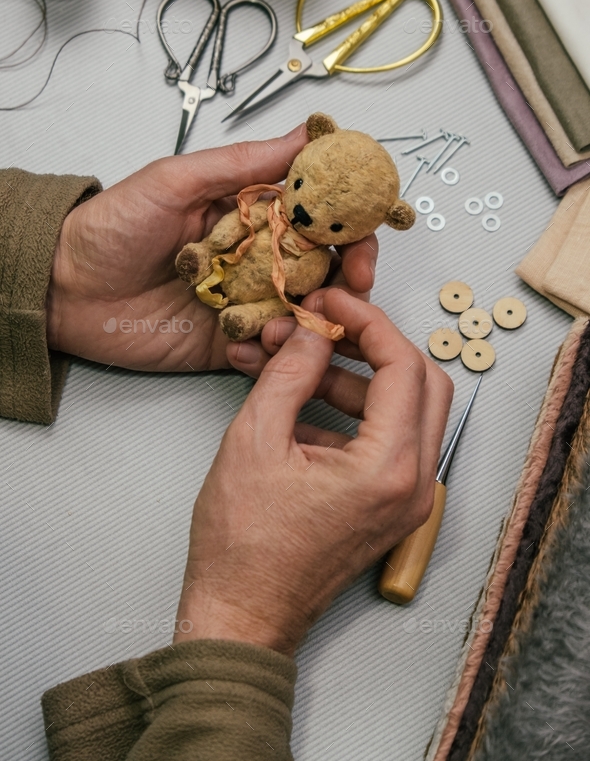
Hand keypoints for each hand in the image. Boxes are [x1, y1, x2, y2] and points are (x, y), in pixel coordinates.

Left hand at [46, 126, 376, 371]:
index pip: (318, 214)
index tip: (367, 229)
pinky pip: (270, 352)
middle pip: (326, 266)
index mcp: (252, 213)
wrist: (65, 288)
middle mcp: (259, 258)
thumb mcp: (177, 181)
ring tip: (302, 319)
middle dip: (351, 276)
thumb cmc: (114, 226)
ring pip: (306, 312)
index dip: (351, 220)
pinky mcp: (230, 343)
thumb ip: (245, 163)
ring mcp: (248, 302)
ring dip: (316, 317)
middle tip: (356, 284)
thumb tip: (309, 132)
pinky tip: (259, 344)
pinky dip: (276, 352)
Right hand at [175, 289, 453, 655]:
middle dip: (372, 345)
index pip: (403, 366)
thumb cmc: (243, 543)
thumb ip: (290, 372)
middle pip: (421, 383)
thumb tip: (312, 332)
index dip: (366, 321)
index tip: (329, 303)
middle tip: (326, 326)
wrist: (243, 616)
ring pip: (405, 411)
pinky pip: (387, 442)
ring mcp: (406, 500)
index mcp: (389, 467)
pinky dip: (352, 414)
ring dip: (356, 379)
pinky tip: (301, 405)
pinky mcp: (389, 508)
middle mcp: (413, 484)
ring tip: (297, 364)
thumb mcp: (255, 439)